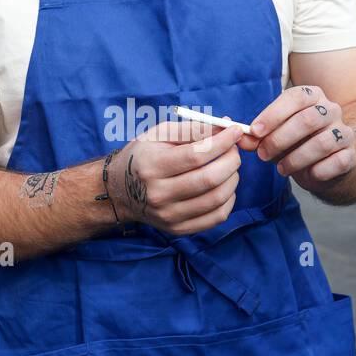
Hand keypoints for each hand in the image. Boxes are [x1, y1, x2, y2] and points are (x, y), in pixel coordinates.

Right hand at [107, 119, 244, 236]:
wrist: (120, 191)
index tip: (235, 132)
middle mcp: (158, 194)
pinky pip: (216, 217)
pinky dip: (229, 199)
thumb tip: (226, 126)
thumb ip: (193, 129)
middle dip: (231, 160)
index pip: (196, 155)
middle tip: (234, 149)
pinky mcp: (178, 229)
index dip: (222, 142)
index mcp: (151, 166)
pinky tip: (224, 186)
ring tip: (229, 166)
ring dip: (232, 178)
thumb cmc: (143, 156)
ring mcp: (169, 215)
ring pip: (217, 199)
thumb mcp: (159, 134)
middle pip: (209, 179)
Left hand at [245, 84, 355, 191]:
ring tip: (281, 169)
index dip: (273, 114)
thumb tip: (243, 138)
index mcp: (312, 97)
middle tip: (263, 155)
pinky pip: (337, 162)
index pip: (295, 97)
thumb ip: (259, 137)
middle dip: (280, 139)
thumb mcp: (276, 136)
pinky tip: (307, 175)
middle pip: (308, 120)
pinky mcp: (351, 155)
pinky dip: (318, 171)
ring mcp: (344, 132)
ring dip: (296, 159)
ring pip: (322, 143)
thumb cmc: (299, 143)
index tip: (255, 132)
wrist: (332, 162)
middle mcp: (331, 110)